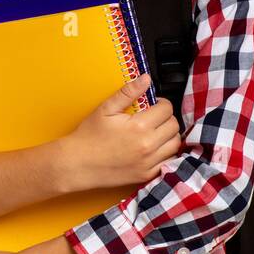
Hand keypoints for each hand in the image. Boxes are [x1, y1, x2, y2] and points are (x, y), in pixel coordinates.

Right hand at [60, 72, 181, 190]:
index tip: (154, 104)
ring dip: (169, 135)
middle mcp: (147, 145)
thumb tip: (146, 79)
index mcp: (139, 126)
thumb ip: (128, 92)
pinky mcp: (147, 174)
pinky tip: (155, 148)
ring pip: (175, 144)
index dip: (162, 103)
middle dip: (166, 118)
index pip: (166, 109)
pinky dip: (166, 153)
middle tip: (154, 117)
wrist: (78, 164)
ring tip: (156, 132)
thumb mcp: (105, 109)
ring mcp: (148, 162)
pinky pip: (169, 161)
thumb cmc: (89, 137)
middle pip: (174, 126)